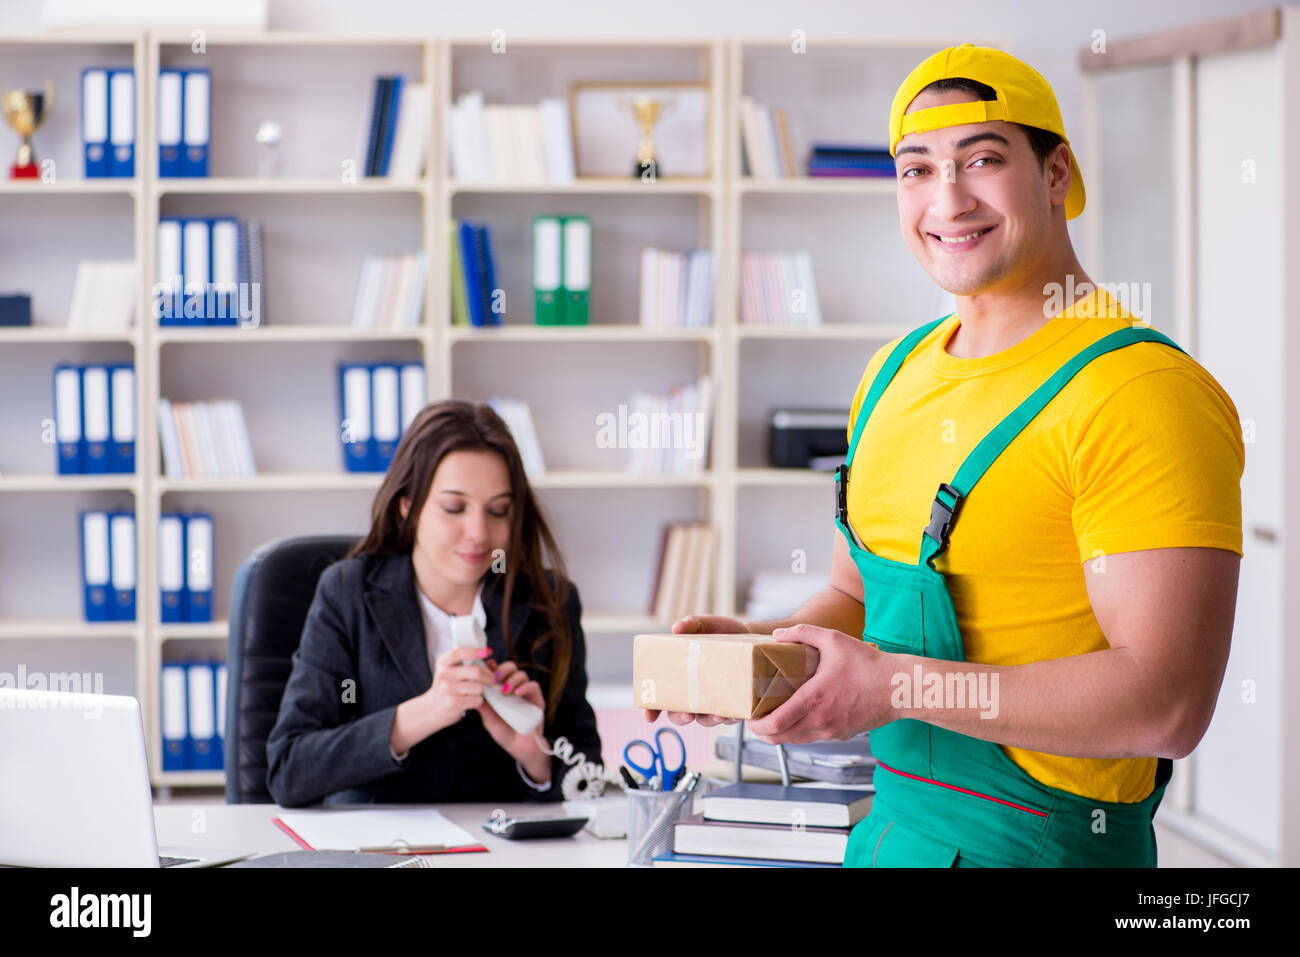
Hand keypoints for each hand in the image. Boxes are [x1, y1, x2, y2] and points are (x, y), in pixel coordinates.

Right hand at [426, 645, 495, 733]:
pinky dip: (479, 701)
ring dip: (482, 690)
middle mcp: (444, 674)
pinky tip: (471, 701)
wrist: (433, 709)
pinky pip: (477, 699)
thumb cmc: (448, 687)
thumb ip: (467, 662)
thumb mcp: (451, 671)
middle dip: (489, 676)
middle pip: (476, 671)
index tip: (486, 652)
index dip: (474, 651)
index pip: (459, 653)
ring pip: (479, 687)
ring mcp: (448, 689)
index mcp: (443, 663)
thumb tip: (490, 658)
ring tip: (476, 692)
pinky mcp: (453, 703)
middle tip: (492, 679)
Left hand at [477, 658, 547, 763]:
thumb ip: (484, 707)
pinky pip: (534, 686)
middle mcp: (514, 688)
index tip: (485, 666)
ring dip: (512, 679)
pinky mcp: (537, 699)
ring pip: (522, 674)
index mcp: (501, 690)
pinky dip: (525, 687)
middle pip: (510, 668)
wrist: (520, 749)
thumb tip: (472, 693)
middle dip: (502, 670)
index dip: (492, 666)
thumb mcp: (490, 720)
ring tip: (504, 691)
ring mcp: (526, 693)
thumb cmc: (505, 733)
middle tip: (494, 678)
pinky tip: (517, 693)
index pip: (497, 672)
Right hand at [640, 614, 751, 726]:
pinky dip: (728, 717)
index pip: (658, 696)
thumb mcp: (704, 625)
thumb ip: (690, 624)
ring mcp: (711, 700)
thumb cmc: (720, 632)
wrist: (749, 635)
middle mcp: (692, 691)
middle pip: (678, 713)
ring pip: (703, 719)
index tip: (649, 715)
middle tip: (686, 714)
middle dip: (680, 717)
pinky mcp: (732, 702)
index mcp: (678, 675)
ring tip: (716, 714)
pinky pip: (728, 717)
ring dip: (707, 721)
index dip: (651, 708)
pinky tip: (730, 713)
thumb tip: (677, 628)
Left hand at [747, 624, 893, 744]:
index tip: (748, 715)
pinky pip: (811, 738)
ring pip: (794, 741)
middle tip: (754, 717)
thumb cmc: (869, 665)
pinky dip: (798, 731)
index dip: (755, 725)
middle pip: (778, 738)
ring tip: (772, 715)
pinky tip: (798, 714)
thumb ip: (803, 633)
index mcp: (814, 700)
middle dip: (761, 731)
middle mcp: (820, 721)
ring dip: (779, 732)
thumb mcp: (834, 640)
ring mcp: (831, 732)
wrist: (900, 688)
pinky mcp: (841, 735)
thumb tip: (778, 634)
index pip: (775, 724)